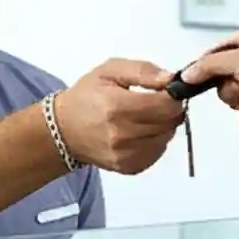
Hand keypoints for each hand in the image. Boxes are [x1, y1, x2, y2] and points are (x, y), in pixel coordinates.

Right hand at [55, 58, 184, 173]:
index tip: (167, 91)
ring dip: (163, 125)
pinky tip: (140, 131)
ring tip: (145, 116)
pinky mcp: (129, 167)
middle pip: (169, 122)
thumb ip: (142, 71)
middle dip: (169, 110)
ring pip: (166, 137)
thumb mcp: (110, 71)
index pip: (166, 105)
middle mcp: (122, 134)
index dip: (173, 96)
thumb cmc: (87, 96)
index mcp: (117, 106)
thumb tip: (170, 79)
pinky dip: (156, 140)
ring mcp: (125, 155)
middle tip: (156, 102)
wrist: (64, 130)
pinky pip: (157, 152)